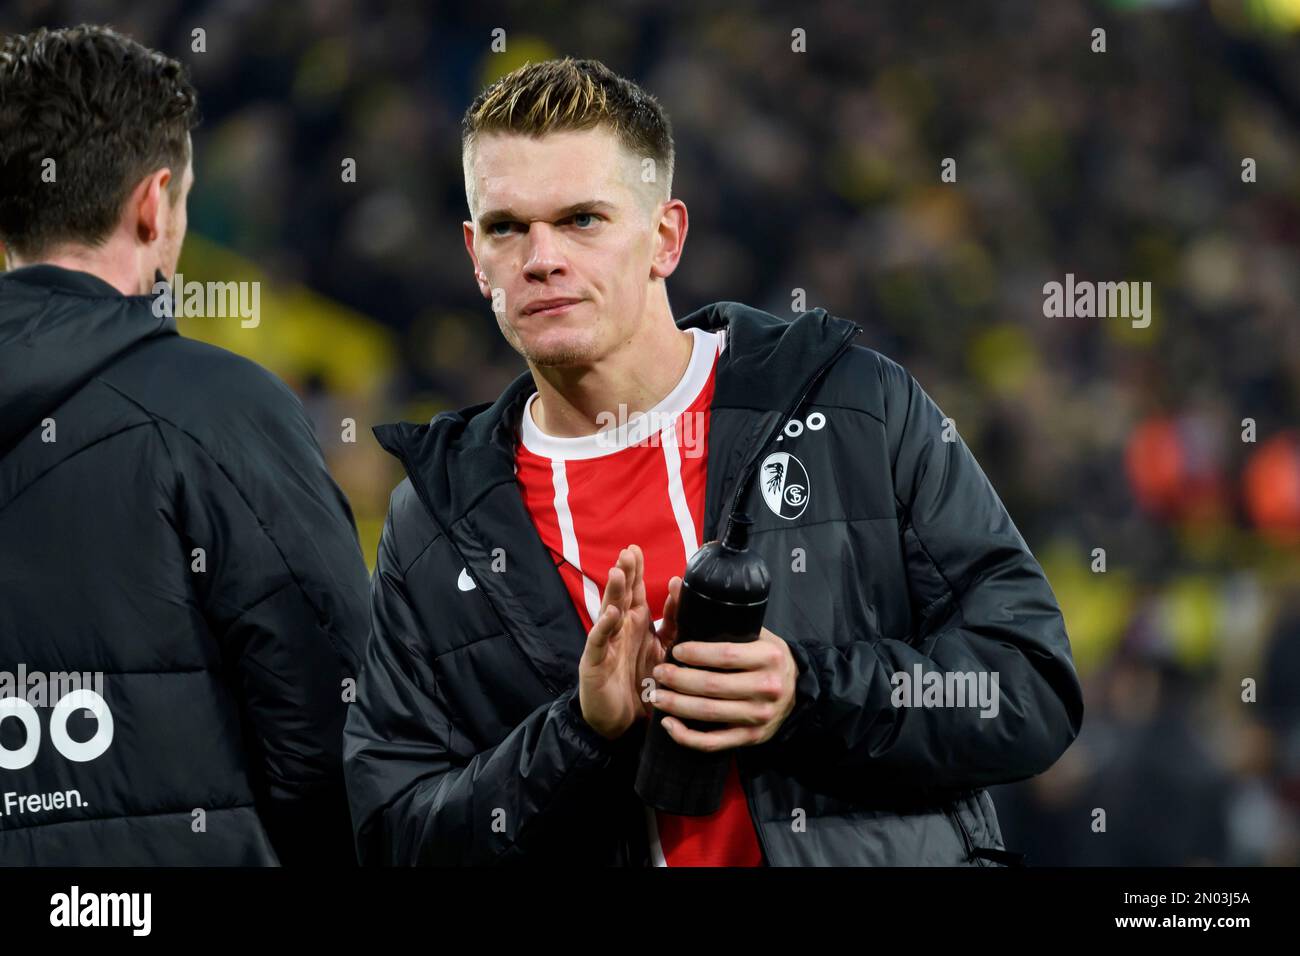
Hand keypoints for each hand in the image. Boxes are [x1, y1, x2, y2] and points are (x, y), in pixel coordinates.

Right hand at [578, 546, 673, 739]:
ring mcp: (606, 643)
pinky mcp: (594, 662)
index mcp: (636, 624)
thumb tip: (686, 597)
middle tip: (629, 550)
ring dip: (614, 592)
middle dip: (625, 572)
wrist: (620, 722)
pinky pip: (599, 642)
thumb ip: (675, 626)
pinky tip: (611, 613)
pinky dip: (604, 627)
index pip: (636, 592)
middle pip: (621, 594)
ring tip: (619, 571)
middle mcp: (620, 629)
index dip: (637, 572)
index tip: (638, 550)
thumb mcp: (663, 652)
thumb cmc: (641, 684)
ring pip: (608, 611)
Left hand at [648, 626, 797, 750]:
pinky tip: (669, 725)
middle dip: (679, 680)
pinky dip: (688, 737)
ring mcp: (760, 716)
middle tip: (658, 672)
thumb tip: (678, 585)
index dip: (696, 654)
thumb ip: (724, 618)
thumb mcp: (757, 634)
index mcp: (768, 657)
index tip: (675, 650)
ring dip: (677, 706)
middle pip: (713, 686)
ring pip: (710, 714)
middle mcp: (767, 687)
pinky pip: (715, 742)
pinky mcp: (752, 737)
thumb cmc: (767, 657)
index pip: (726, 655)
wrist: (799, 690)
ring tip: (655, 696)